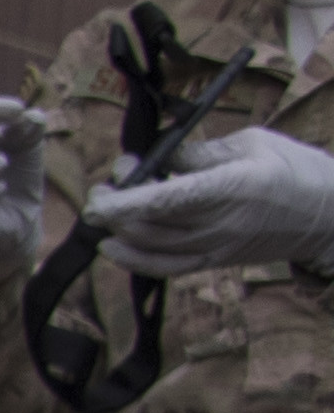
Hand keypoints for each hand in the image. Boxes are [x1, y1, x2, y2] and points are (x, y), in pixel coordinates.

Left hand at [88, 124, 333, 279]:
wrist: (329, 212)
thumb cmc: (293, 167)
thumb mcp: (250, 144)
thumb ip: (198, 154)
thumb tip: (154, 158)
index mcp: (232, 186)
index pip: (167, 200)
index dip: (124, 201)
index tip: (101, 192)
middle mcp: (221, 223)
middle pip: (151, 224)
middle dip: (115, 206)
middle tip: (106, 184)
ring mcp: (217, 246)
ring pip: (152, 247)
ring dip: (119, 229)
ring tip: (107, 207)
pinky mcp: (216, 261)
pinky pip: (167, 268)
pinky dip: (135, 260)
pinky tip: (114, 246)